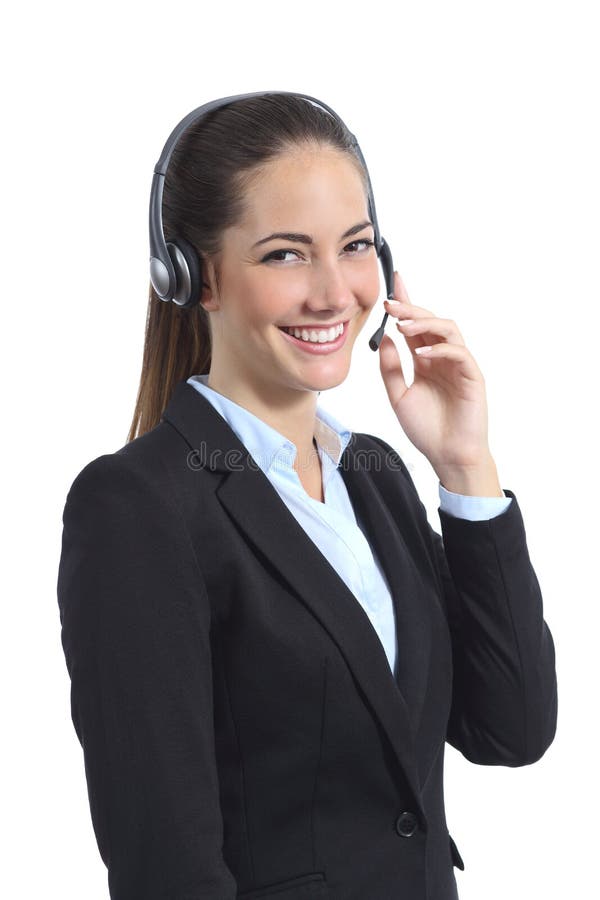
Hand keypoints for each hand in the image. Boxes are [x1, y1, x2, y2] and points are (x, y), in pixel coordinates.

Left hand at [378, 271, 501, 490]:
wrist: (447, 455)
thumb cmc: (427, 429)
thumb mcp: (398, 396)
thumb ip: (391, 369)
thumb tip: (385, 339)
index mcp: (425, 360)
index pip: (414, 326)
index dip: (406, 303)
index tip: (393, 282)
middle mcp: (442, 358)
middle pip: (430, 322)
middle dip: (411, 309)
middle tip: (391, 303)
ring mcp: (459, 365)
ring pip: (448, 330)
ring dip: (425, 323)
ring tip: (404, 325)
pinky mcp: (472, 376)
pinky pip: (459, 353)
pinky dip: (441, 349)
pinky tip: (423, 354)